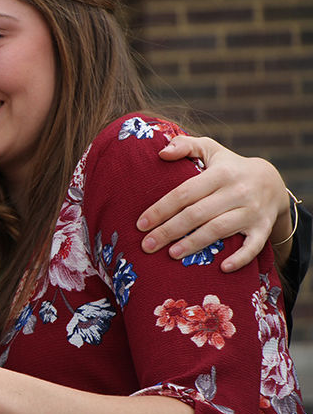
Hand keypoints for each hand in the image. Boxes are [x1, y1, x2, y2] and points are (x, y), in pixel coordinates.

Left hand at [137, 135, 289, 271]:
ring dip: (194, 244)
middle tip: (147, 245)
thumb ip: (185, 146)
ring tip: (171, 254)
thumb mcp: (210, 149)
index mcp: (220, 173)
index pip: (184, 193)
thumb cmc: (229, 166)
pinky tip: (222, 268)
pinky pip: (253, 246)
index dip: (161, 209)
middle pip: (197, 214)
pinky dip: (240, 258)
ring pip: (219, 230)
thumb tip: (161, 153)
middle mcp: (237, 192)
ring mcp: (252, 211)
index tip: (141, 224)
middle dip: (169, 231)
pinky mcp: (264, 228)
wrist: (272, 181)